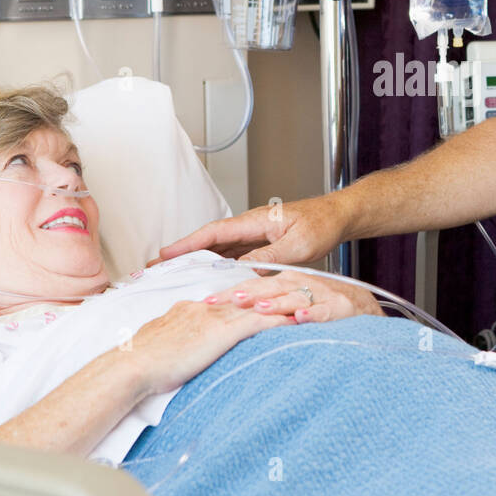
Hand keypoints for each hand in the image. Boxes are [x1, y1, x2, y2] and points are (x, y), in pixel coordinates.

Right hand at [127, 299, 291, 396]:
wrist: (132, 366)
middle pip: (246, 295)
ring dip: (281, 304)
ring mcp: (215, 318)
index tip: (262, 299)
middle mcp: (205, 309)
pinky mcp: (222, 332)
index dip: (246, 297)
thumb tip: (182, 349)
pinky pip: (258, 322)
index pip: (225, 299)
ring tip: (304, 304)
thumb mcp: (161, 346)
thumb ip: (177, 342)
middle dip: (272, 293)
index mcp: (191, 309)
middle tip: (293, 292)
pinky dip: (279, 321)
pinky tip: (296, 323)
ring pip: (256, 305)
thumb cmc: (141, 364)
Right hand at [148, 195, 350, 267]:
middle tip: (156, 268)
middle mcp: (250, 227)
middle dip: (182, 254)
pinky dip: (217, 266)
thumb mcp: (297, 246)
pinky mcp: (261, 245)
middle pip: (209, 241)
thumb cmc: (322, 225)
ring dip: (197, 261)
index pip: (213, 233)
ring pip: (219, 250)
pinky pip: (233, 256)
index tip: (164, 255)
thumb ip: (269, 259)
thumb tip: (241, 272)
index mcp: (255, 221)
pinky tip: (207, 278)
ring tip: (173, 275)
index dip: (187, 245)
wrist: (339, 217)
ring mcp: (254, 236)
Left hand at [208, 269, 383, 322]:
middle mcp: (300, 284)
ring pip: (293, 298)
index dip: (228, 293)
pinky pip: (323, 311)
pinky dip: (312, 314)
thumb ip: (265, 304)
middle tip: (225, 301)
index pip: (252, 284)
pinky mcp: (339, 308)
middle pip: (268, 288)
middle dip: (246, 295)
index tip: (205, 302)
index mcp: (284, 280)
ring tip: (258, 308)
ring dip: (276, 304)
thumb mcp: (291, 297)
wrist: (363, 304)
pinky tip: (300, 318)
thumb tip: (228, 313)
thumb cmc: (321, 302)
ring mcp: (319, 295)